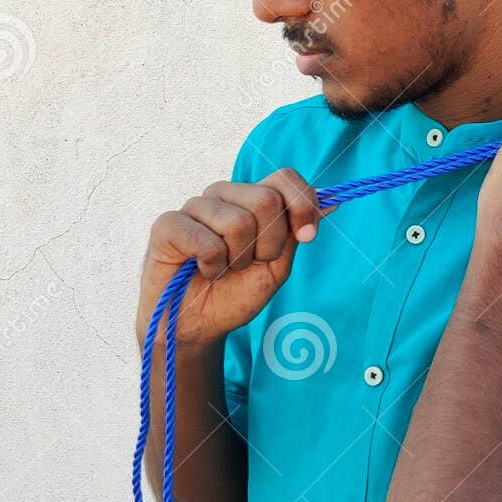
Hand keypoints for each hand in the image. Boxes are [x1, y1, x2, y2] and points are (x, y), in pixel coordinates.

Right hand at [137, 168, 325, 350]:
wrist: (198, 325)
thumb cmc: (235, 294)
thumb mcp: (277, 266)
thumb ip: (297, 233)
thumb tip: (333, 201)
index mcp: (252, 199)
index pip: (284, 177)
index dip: (303, 203)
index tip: (307, 236)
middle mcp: (224, 195)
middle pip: (266, 200)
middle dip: (268, 245)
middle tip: (249, 264)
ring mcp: (195, 207)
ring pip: (238, 222)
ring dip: (238, 260)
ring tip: (223, 269)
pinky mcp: (167, 225)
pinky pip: (206, 241)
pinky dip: (212, 266)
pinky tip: (202, 270)